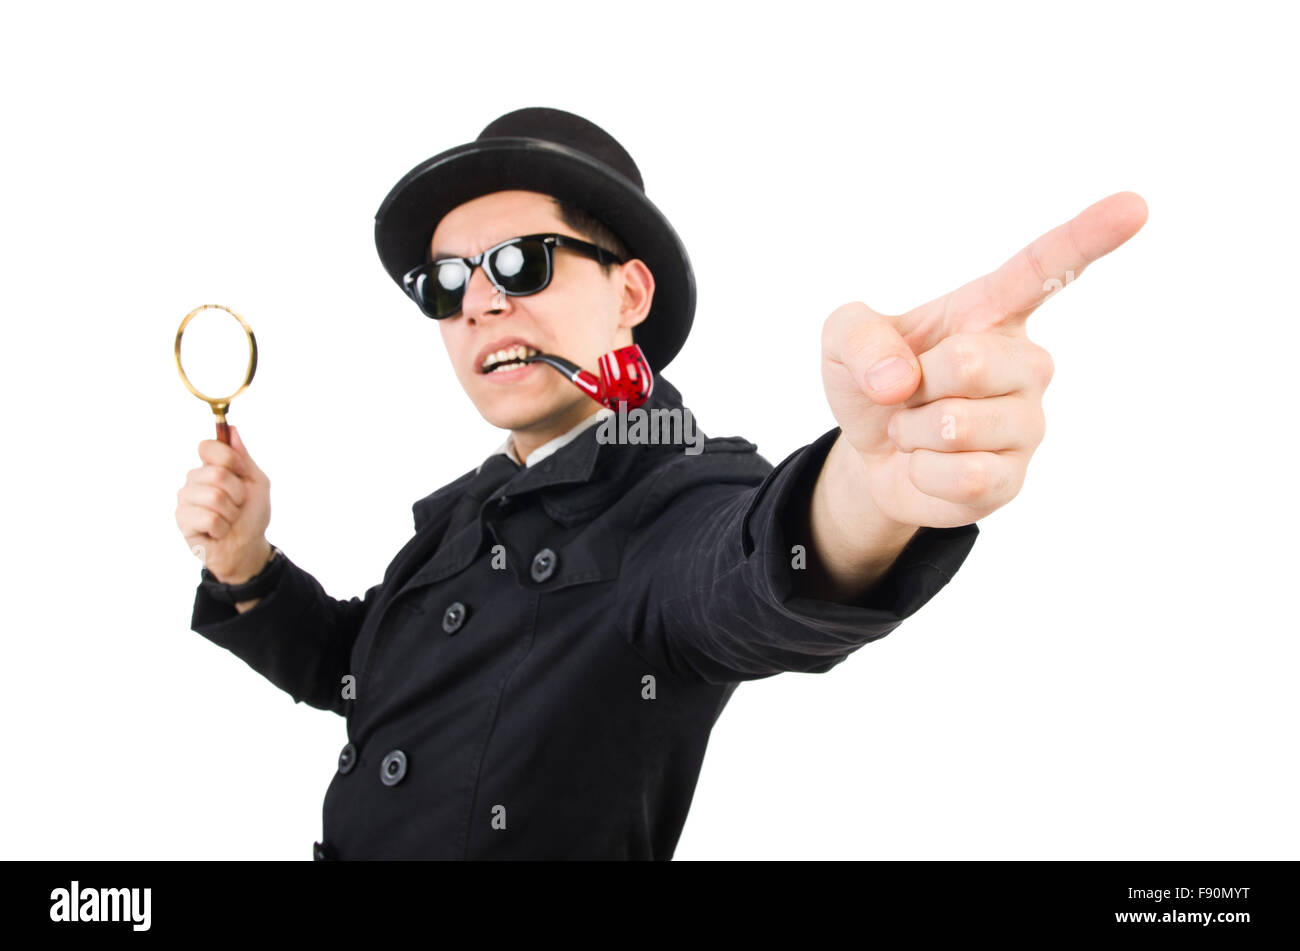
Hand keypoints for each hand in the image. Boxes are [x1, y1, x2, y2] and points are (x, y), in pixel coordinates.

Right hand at [175, 425, 271, 580]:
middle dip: (237, 493)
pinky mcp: (182, 520)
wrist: (247, 546)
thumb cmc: (252, 514)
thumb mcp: (257, 483)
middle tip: (237, 504)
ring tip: (228, 519)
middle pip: (216, 474)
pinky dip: (223, 527)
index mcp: (211, 467)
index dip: (229, 459)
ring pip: (214, 497)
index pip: (208, 447)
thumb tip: (232, 429)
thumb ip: (243, 457)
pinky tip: (219, 531)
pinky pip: (209, 518)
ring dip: (231, 512)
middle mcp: (194, 479)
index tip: (240, 473)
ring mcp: (185, 499)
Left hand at [821, 191, 1148, 528]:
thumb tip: (900, 379)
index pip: (1045, 269)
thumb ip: (858, 336)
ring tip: (918, 429)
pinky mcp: (1012, 479)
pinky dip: (922, 474)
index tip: (1134, 206)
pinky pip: (963, 478)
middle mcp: (1025, 363)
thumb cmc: (875, 380)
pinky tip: (927, 465)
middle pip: (971, 363)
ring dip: (912, 433)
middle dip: (916, 383)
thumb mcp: (842, 341)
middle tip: (912, 391)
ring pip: (958, 427)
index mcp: (992, 311)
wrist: (871, 455)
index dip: (1088, 238)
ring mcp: (1027, 422)